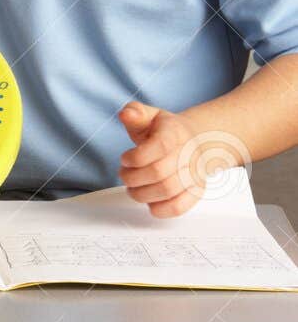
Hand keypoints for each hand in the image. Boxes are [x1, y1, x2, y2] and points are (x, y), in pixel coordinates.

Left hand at [117, 100, 203, 216]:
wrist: (195, 141)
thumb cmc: (165, 131)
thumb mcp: (150, 116)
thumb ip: (136, 113)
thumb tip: (126, 114)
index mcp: (176, 132)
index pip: (160, 146)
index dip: (136, 157)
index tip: (125, 158)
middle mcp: (189, 153)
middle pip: (158, 172)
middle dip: (132, 177)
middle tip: (124, 175)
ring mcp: (195, 174)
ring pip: (167, 191)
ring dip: (141, 194)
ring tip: (133, 188)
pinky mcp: (196, 191)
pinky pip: (179, 206)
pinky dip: (160, 209)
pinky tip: (149, 201)